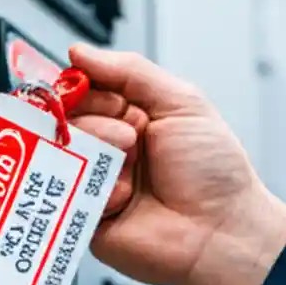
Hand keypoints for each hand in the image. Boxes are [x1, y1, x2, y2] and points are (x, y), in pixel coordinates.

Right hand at [67, 44, 285, 284]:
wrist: (223, 232)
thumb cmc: (215, 173)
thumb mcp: (182, 102)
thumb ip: (130, 71)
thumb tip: (80, 52)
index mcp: (133, 117)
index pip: (84, 89)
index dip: (79, 86)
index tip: (79, 86)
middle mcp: (112, 148)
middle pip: (68, 120)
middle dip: (94, 121)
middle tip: (128, 137)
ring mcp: (98, 182)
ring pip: (62, 153)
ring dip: (95, 153)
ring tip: (129, 165)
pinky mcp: (87, 217)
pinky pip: (64, 195)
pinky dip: (91, 190)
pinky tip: (121, 195)